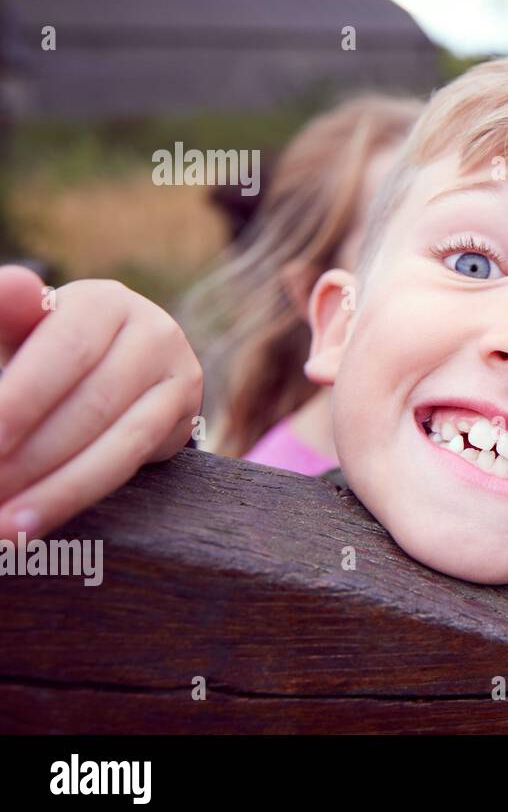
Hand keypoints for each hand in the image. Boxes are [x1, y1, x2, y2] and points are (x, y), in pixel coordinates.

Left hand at [0, 266, 202, 539]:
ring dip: (53, 489)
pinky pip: (130, 464)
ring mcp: (180, 375)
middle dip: (29, 456)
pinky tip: (32, 522)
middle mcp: (155, 331)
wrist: (103, 368)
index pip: (64, 353)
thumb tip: (16, 286)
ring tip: (3, 525)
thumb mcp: (17, 332)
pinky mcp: (185, 417)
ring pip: (116, 442)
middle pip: (91, 403)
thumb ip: (6, 315)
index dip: (22, 400)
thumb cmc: (39, 353)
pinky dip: (76, 496)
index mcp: (104, 300)